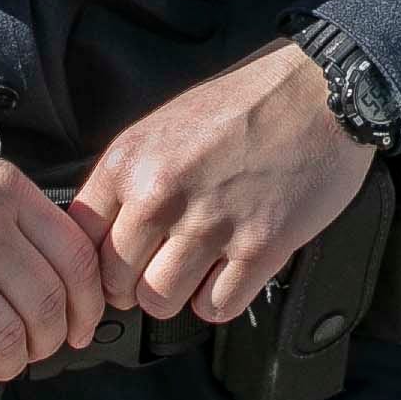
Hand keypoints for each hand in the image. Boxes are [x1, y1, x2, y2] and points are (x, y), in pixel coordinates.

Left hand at [69, 41, 378, 324]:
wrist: (320, 90)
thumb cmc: (246, 105)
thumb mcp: (164, 127)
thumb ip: (130, 180)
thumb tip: (104, 240)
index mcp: (129, 161)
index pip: (80, 243)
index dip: (98, 261)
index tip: (120, 264)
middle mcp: (161, 194)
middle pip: (117, 282)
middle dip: (138, 283)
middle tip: (165, 266)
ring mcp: (210, 223)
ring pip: (160, 302)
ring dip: (179, 294)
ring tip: (201, 268)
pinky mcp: (259, 247)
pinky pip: (216, 309)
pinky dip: (222, 299)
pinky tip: (233, 272)